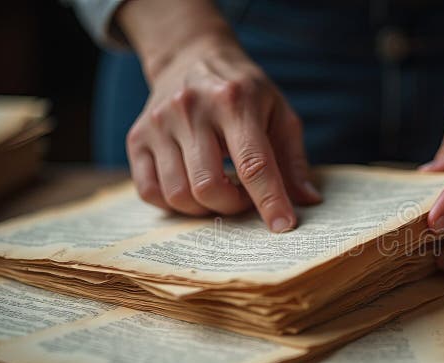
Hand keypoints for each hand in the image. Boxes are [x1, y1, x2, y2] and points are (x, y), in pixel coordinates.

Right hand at [122, 1, 319, 231]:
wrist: (192, 56)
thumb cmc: (244, 92)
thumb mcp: (279, 113)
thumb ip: (293, 159)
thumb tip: (306, 202)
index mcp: (235, 101)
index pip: (253, 164)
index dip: (270, 200)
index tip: (283, 226)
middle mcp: (191, 109)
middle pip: (208, 187)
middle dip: (233, 206)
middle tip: (244, 196)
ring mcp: (158, 124)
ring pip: (178, 195)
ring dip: (205, 207)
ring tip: (221, 190)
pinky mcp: (137, 137)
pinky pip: (150, 192)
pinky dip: (174, 204)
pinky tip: (192, 188)